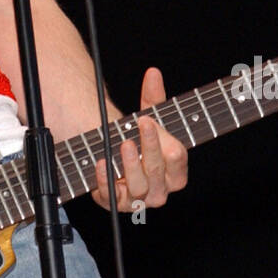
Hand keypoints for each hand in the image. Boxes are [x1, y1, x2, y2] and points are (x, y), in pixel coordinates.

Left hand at [92, 67, 187, 211]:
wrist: (118, 160)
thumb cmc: (140, 140)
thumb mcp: (149, 118)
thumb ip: (153, 98)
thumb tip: (152, 73)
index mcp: (176, 172)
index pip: (177, 159)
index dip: (163, 140)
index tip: (148, 121)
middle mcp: (161, 189)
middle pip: (158, 171)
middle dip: (149, 146)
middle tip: (140, 125)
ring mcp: (140, 200)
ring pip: (139, 186)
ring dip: (130, 164)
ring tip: (123, 143)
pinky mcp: (117, 203)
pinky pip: (112, 196)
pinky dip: (105, 179)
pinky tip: (101, 163)